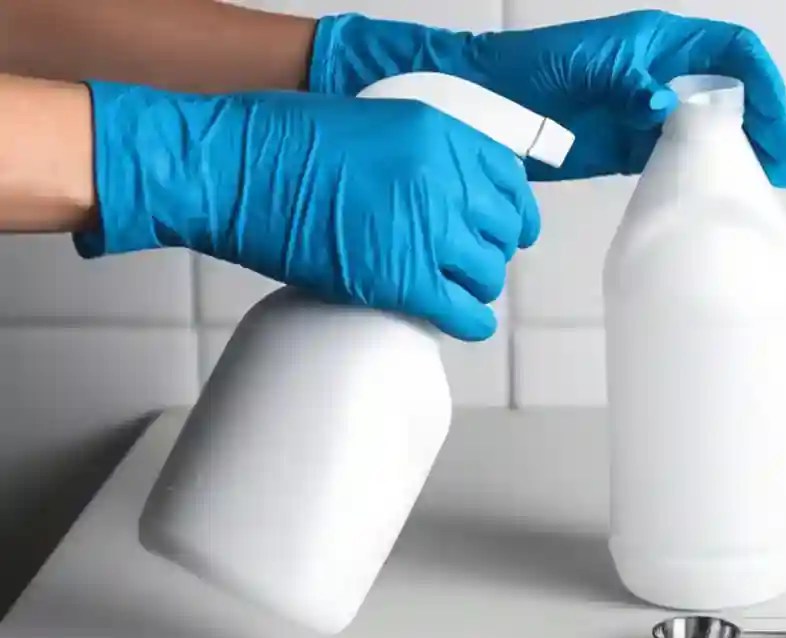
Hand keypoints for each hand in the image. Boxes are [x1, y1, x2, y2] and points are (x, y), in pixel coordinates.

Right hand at [75, 82, 538, 340]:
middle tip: (468, 262)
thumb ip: (423, 155)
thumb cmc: (281, 141)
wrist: (230, 168)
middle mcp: (444, 180)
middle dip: (487, 251)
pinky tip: (461, 322)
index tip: (507, 228)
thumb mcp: (376, 123)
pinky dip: (469, 323)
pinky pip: (463, 313)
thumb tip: (450, 194)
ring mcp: (427, 231)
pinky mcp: (401, 280)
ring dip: (474, 287)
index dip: (511, 212)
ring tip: (454, 289)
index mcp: (440, 133)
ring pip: (487, 276)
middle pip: (501, 233)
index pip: (510, 183)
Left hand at [310, 10, 785, 187]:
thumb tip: (668, 104)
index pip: (732, 50)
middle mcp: (663, 72)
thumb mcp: (581, 68)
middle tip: (785, 160)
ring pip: (716, 124)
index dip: (762, 79)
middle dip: (766, 120)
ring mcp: (650, 109)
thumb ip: (628, 83)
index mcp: (658, 43)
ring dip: (745, 148)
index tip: (776, 117)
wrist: (485, 105)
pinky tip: (722, 190)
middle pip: (734, 89)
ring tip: (770, 179)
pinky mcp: (633, 144)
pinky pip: (682, 154)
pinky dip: (707, 170)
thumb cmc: (528, 71)